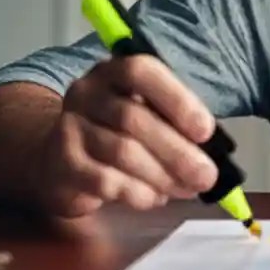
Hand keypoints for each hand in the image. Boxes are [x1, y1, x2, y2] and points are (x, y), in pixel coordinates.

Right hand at [32, 55, 219, 216]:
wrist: (58, 158)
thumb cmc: (117, 132)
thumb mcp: (145, 113)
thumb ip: (174, 123)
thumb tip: (211, 152)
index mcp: (113, 72)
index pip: (141, 72)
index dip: (176, 100)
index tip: (206, 131)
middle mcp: (86, 93)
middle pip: (133, 119)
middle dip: (177, 151)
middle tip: (207, 176)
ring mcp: (69, 128)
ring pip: (122, 152)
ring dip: (162, 176)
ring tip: (185, 189)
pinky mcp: (62, 165)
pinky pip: (106, 182)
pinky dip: (139, 193)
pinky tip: (154, 198)